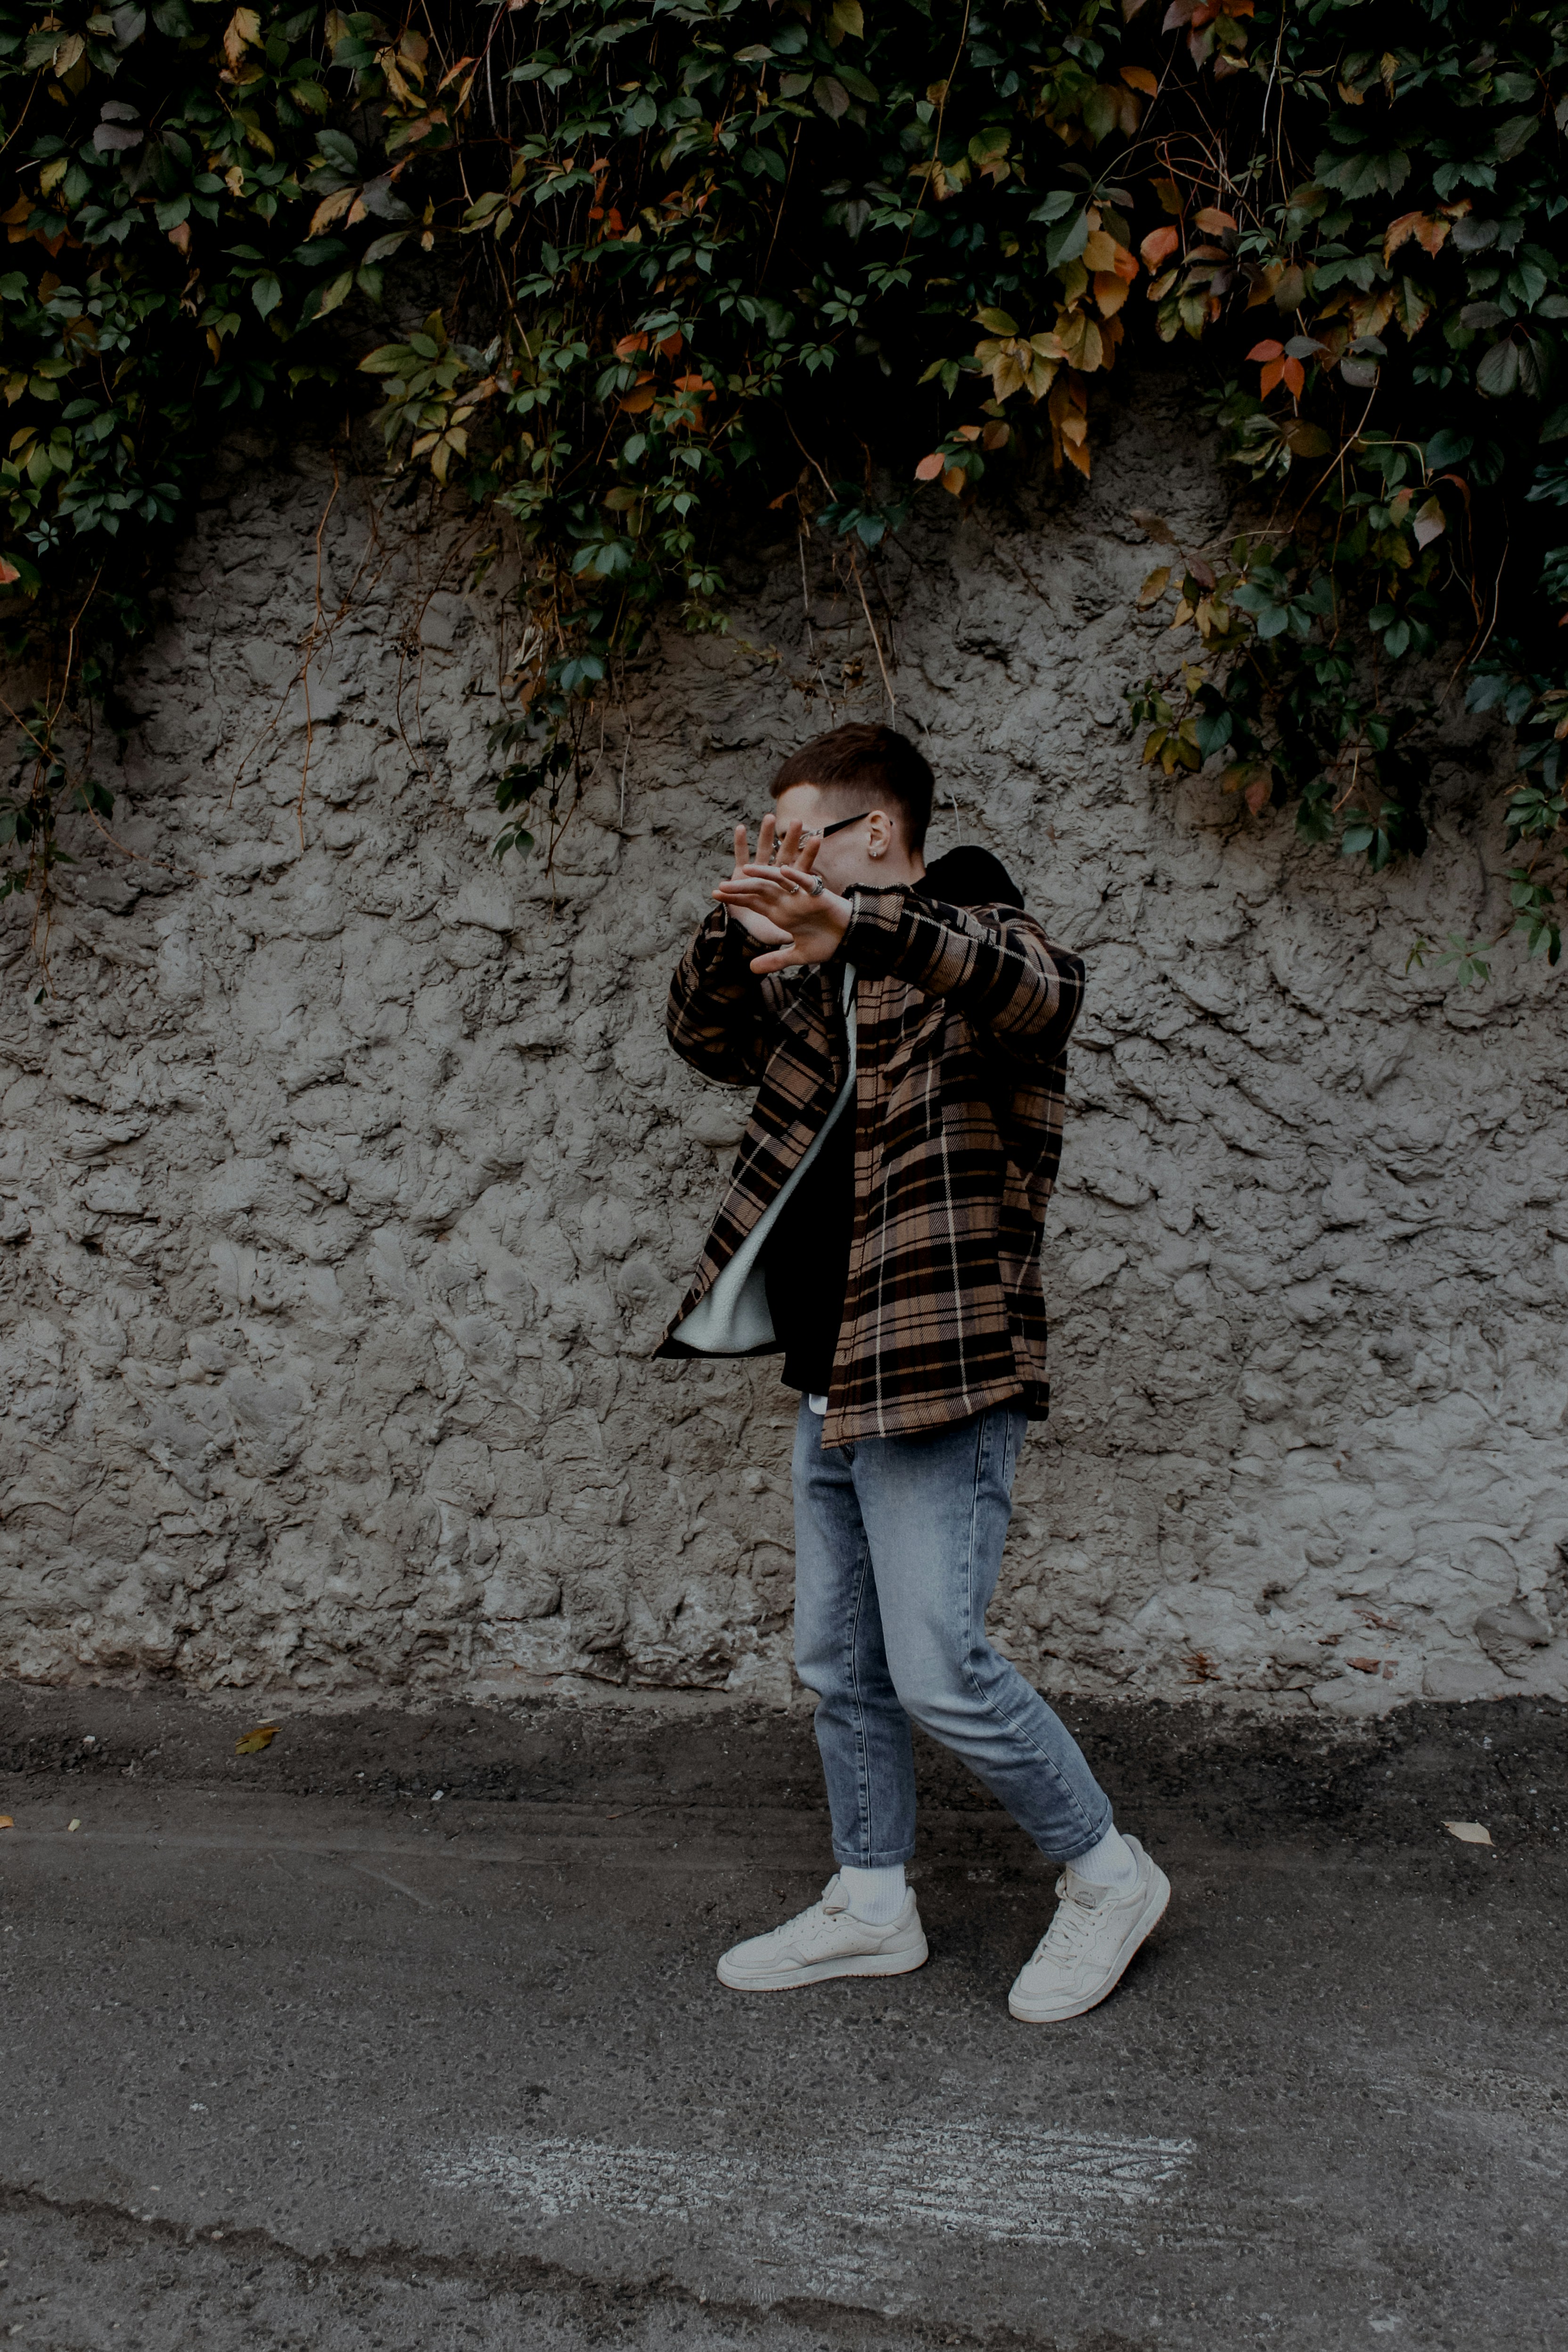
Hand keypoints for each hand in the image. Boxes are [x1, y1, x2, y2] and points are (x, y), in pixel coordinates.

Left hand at [713, 833, 850, 974]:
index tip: (715, 894)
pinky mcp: (818, 894)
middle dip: (741, 888)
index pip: (753, 903)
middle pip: (760, 891)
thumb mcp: (797, 956)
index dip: (735, 898)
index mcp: (780, 914)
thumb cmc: (826, 944)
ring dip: (764, 875)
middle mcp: (787, 902)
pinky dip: (796, 877)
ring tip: (746, 869)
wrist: (850, 938)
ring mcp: (801, 897)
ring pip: (780, 882)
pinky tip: (784, 872)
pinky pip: (806, 882)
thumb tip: (751, 969)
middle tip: (721, 886)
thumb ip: (775, 960)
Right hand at [715, 814, 804, 946]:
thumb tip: (815, 931)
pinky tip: (741, 828)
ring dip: (765, 835)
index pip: (800, 868)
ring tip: (769, 817)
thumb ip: (796, 931)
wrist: (743, 934)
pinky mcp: (739, 875)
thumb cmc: (764, 932)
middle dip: (789, 839)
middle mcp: (773, 878)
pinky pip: (740, 857)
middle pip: (784, 855)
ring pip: (763, 851)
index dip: (808, 854)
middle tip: (797, 821)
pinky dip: (739, 844)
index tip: (817, 838)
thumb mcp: (781, 934)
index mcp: (786, 888)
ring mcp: (756, 875)